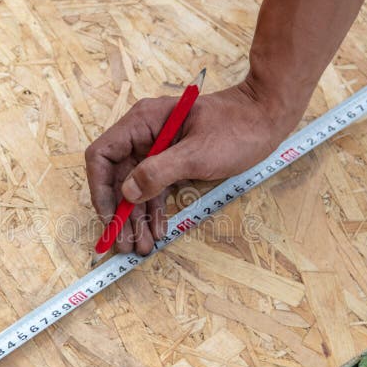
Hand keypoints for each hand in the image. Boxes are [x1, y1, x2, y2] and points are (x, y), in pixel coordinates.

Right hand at [85, 80, 298, 254]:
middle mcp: (143, 134)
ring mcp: (157, 149)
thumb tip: (127, 192)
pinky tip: (157, 231)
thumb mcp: (197, 153)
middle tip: (124, 244)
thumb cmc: (236, 128)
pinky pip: (155, 189)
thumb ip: (159, 172)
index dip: (100, 188)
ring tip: (140, 246)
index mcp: (142, 122)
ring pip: (135, 188)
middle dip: (120, 212)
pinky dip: (154, 210)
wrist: (266, 119)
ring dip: (136, 218)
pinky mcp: (172, 162)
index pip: (103, 155)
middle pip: (117, 177)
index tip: (109, 217)